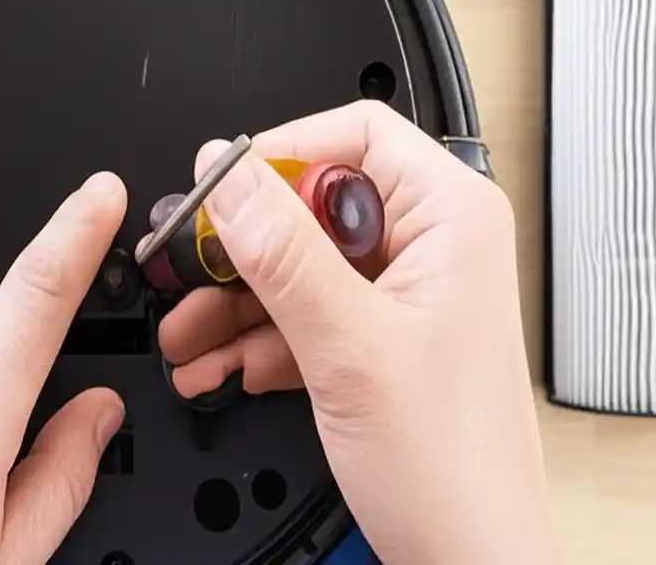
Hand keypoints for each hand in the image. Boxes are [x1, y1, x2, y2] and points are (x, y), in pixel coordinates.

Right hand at [158, 102, 553, 563]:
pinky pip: (303, 314)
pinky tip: (217, 366)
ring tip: (185, 337)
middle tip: (187, 272)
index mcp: (450, 219)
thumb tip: (230, 177)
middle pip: (311, 204)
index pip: (353, 134)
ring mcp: (401, 296)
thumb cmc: (454, 467)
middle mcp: (430, 246)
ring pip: (297, 265)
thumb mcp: (350, 346)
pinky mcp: (376, 340)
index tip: (218, 190)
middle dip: (239, 247)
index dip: (278, 153)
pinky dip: (256, 339)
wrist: (470, 560)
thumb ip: (284, 254)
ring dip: (234, 303)